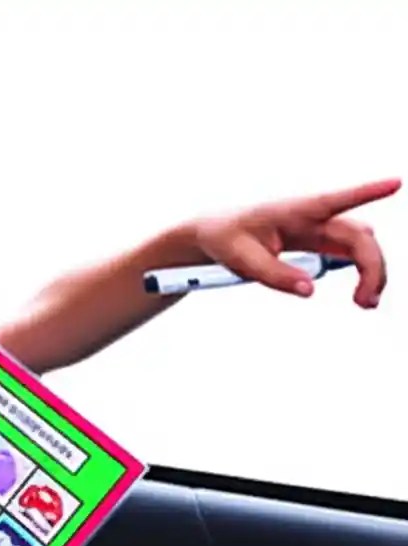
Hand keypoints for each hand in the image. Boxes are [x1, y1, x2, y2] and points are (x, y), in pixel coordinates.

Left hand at [190, 177, 399, 307]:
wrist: (214, 233)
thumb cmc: (226, 238)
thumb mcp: (241, 260)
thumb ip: (274, 274)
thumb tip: (310, 290)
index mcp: (293, 212)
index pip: (334, 200)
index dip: (366, 192)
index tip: (395, 183)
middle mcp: (313, 218)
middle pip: (358, 236)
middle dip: (372, 267)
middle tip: (365, 302)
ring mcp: (319, 229)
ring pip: (361, 246)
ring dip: (372, 272)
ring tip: (365, 303)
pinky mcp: (319, 243)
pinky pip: (352, 254)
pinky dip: (363, 273)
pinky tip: (363, 294)